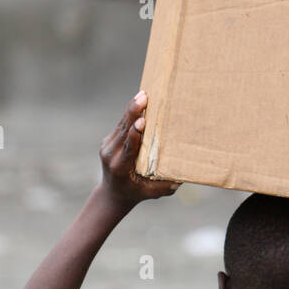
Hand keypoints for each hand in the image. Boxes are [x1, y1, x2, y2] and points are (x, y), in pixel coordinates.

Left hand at [98, 92, 181, 210]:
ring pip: (121, 124)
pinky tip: (139, 103)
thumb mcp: (151, 193)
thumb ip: (164, 187)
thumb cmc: (137, 193)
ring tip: (143, 95)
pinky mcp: (108, 141)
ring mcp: (107, 147)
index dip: (134, 134)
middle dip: (133, 112)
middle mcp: (111, 155)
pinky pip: (120, 125)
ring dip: (132, 109)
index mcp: (120, 168)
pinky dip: (130, 114)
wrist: (112, 194)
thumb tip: (181, 179)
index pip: (128, 148)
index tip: (142, 121)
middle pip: (123, 130)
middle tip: (143, 97)